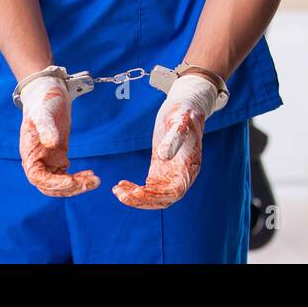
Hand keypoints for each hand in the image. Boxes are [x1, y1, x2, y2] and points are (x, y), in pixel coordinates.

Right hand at [18, 74, 100, 196]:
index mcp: (29, 153)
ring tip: (95, 180)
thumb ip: (46, 128)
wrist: (49, 91)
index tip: (71, 181)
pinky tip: (91, 175)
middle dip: (69, 188)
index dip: (53, 183)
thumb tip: (50, 144)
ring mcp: (48, 160)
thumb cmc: (43, 101)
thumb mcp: (44, 112)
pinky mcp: (58, 156)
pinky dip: (78, 178)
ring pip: (60, 183)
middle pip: (50, 186)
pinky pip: (67, 175)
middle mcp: (37, 160)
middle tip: (90, 183)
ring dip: (76, 186)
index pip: (37, 177)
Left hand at [111, 74, 218, 208]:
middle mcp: (182, 175)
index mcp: (190, 166)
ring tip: (117, 190)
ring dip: (136, 198)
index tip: (137, 193)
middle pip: (164, 199)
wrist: (185, 106)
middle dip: (142, 200)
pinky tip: (120, 185)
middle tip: (121, 194)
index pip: (175, 192)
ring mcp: (171, 174)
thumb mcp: (180, 121)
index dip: (156, 197)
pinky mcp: (161, 170)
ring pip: (155, 196)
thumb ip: (174, 138)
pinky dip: (135, 191)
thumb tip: (164, 155)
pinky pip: (149, 188)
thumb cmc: (185, 112)